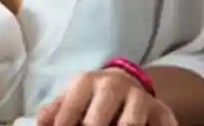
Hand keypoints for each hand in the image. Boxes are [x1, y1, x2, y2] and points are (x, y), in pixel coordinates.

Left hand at [38, 69, 175, 125]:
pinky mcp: (163, 113)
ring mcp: (140, 99)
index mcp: (86, 82)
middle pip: (98, 121)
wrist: (128, 85)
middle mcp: (114, 86)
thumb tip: (40, 125)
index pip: (70, 110)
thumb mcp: (72, 98)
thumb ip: (55, 112)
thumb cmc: (92, 98)